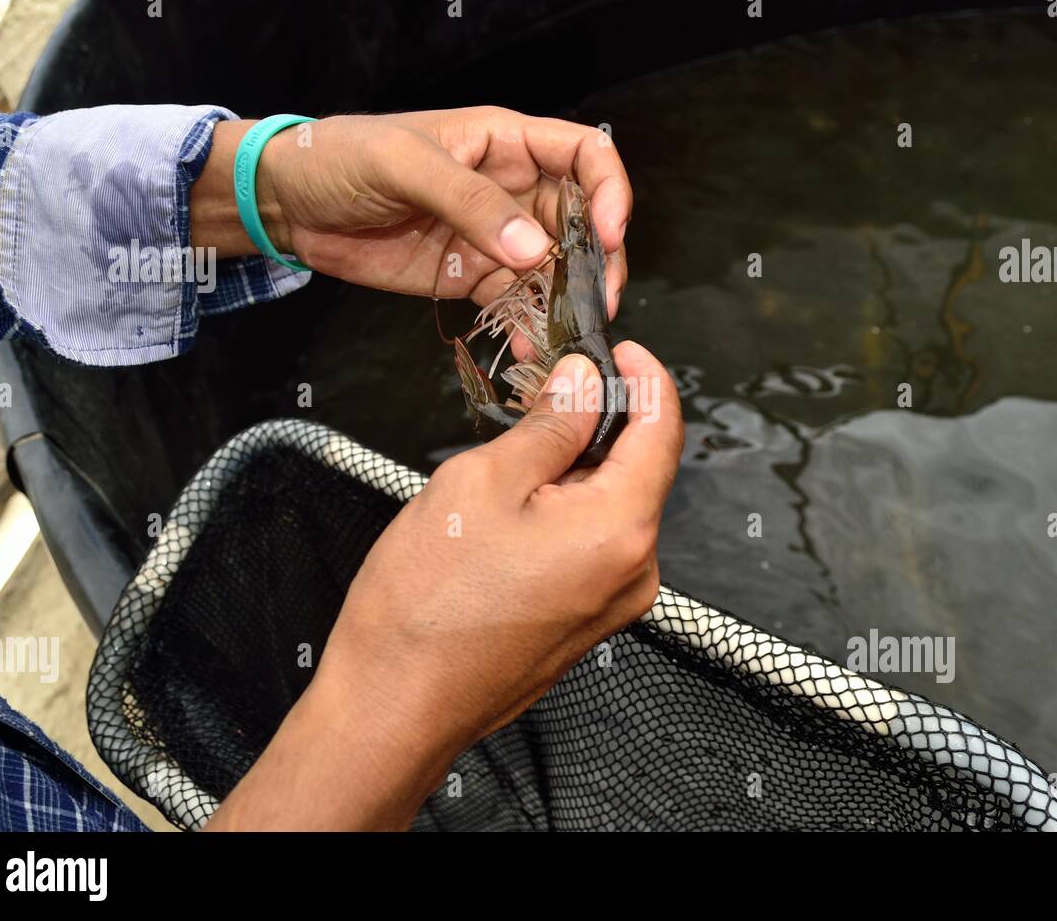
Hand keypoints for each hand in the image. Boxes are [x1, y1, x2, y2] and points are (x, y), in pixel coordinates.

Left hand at [193, 107, 631, 315]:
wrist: (290, 204)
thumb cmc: (342, 157)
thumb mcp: (405, 164)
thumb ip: (469, 202)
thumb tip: (533, 248)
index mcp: (506, 144)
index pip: (585, 156)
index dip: (609, 192)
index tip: (609, 234)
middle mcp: (513, 189)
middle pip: (584, 222)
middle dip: (600, 262)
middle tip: (598, 304)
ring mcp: (497, 238)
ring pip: (557, 270)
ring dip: (570, 303)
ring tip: (571, 339)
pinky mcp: (473, 277)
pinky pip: (517, 304)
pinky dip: (532, 327)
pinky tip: (535, 350)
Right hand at [205, 341, 682, 830]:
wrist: (393, 706)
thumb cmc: (427, 604)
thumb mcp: (482, 482)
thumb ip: (549, 426)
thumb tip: (585, 382)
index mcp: (621, 529)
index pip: (663, 428)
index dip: (645, 377)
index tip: (617, 349)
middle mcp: (635, 571)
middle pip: (639, 468)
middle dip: (600, 420)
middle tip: (546, 388)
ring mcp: (613, 603)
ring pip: (612, 506)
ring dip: (577, 467)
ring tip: (514, 451)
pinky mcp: (587, 621)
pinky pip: (594, 545)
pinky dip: (567, 510)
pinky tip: (516, 505)